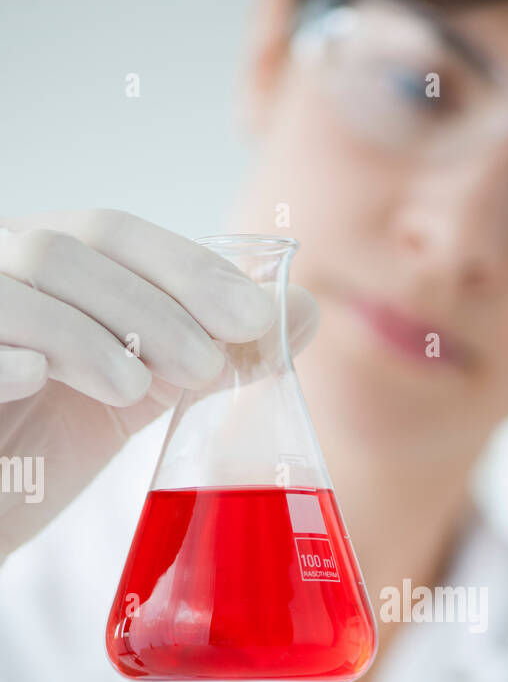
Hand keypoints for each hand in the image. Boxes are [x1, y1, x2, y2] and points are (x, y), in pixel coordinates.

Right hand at [0, 210, 318, 559]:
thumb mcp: (130, 393)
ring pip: (19, 282)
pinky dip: (2, 355)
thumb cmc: (36, 448)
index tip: (254, 319)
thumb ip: (206, 351)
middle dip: (154, 305)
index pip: (113, 232)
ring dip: (91, 332)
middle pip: (71, 249)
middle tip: (209, 366)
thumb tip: (303, 308)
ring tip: (138, 388)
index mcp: (41, 264)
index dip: (187, 268)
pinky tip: (39, 378)